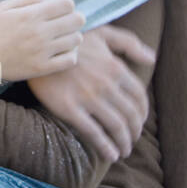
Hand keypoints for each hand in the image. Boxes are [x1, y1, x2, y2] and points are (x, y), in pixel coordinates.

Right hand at [0, 0, 84, 82]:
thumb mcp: (3, 7)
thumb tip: (52, 0)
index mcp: (29, 15)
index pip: (67, 3)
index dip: (65, 4)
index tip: (57, 10)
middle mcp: (39, 32)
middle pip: (77, 20)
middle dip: (72, 18)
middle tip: (63, 23)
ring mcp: (42, 51)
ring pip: (76, 39)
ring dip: (71, 36)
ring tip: (60, 38)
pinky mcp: (42, 68)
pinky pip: (71, 59)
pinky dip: (70, 54)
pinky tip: (60, 52)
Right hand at [28, 25, 155, 162]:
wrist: (35, 46)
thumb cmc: (69, 39)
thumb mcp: (102, 33)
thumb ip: (129, 43)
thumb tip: (151, 58)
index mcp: (115, 68)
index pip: (139, 97)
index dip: (142, 113)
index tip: (138, 121)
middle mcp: (106, 85)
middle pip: (130, 115)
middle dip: (134, 131)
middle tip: (131, 139)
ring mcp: (88, 98)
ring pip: (116, 126)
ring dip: (124, 142)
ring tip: (123, 150)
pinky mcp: (68, 108)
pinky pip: (93, 132)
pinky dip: (106, 147)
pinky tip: (110, 154)